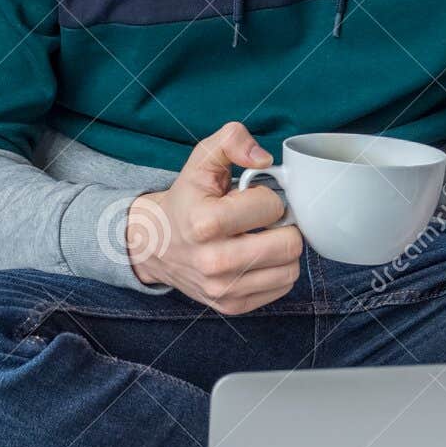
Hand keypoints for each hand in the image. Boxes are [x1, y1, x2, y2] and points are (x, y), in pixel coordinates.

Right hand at [126, 120, 303, 313]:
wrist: (155, 244)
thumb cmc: (185, 200)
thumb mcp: (201, 161)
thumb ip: (232, 140)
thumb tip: (264, 159)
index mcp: (206, 223)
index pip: (272, 207)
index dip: (268, 196)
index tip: (252, 198)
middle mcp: (214, 262)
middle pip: (289, 245)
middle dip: (283, 226)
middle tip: (266, 220)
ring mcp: (223, 289)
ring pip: (290, 270)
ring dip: (283, 250)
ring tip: (262, 237)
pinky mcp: (232, 305)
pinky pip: (281, 288)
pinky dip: (277, 271)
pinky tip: (258, 257)